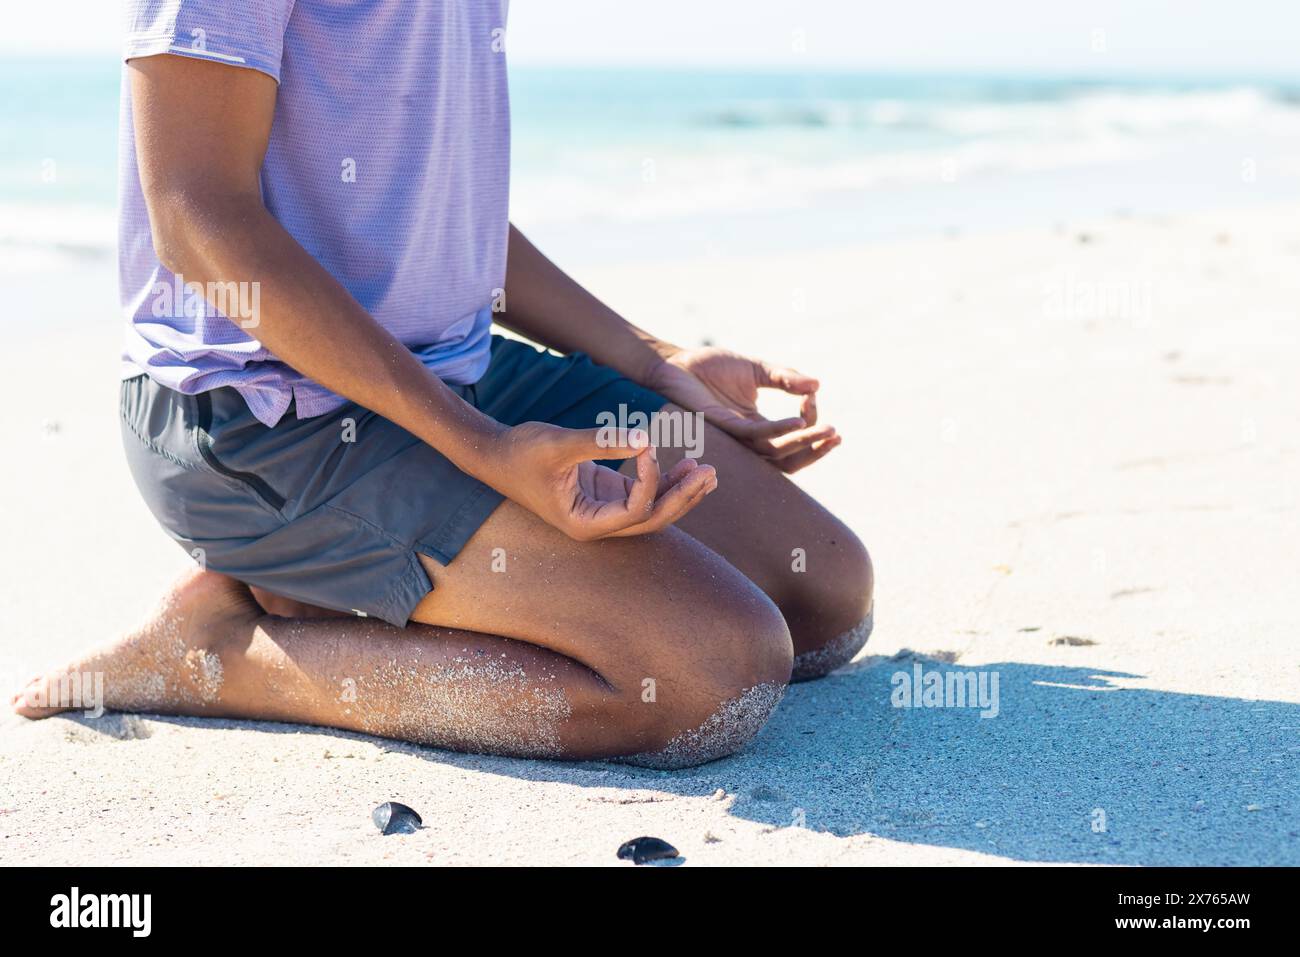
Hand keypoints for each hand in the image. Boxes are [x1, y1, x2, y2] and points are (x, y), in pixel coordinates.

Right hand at [485, 421, 715, 540]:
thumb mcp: (560, 443)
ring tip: (708, 471)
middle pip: (652, 520)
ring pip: (652, 509)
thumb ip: (602, 441)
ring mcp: (603, 509)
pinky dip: (664, 479)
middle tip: (710, 473)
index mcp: (584, 523)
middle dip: (683, 497)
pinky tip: (686, 464)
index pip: (634, 512)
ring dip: (680, 491)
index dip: (650, 482)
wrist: (497, 453)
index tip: (647, 447)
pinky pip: (644, 492)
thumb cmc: (522, 452)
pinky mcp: (606, 492)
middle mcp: (597, 523)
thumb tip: (645, 438)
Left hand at [645, 347, 839, 472]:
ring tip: (826, 431)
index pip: (791, 437)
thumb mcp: (758, 369)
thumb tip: (817, 386)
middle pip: (787, 458)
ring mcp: (734, 436)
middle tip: (836, 436)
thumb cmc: (712, 367)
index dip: (809, 423)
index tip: (813, 397)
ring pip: (775, 451)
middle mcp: (747, 438)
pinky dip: (779, 430)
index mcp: (757, 427)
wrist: (676, 361)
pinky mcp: (721, 427)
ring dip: (803, 442)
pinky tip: (797, 421)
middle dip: (815, 448)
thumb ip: (786, 378)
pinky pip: (755, 435)